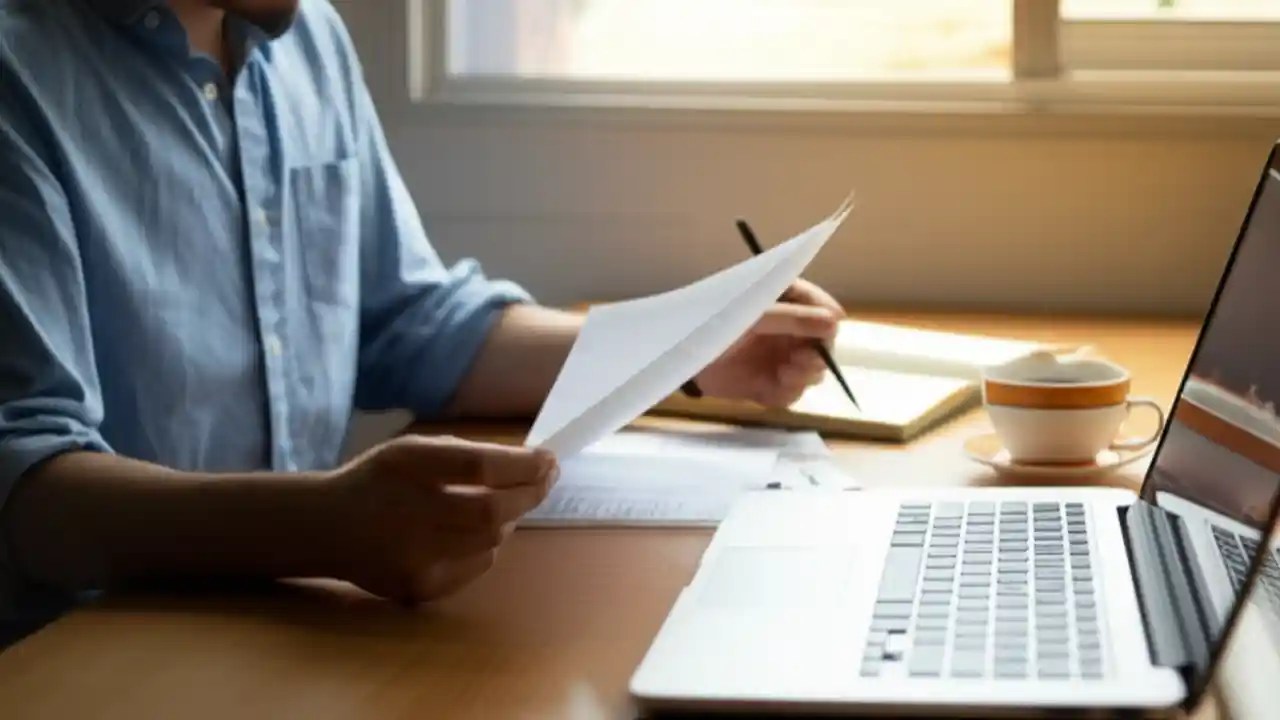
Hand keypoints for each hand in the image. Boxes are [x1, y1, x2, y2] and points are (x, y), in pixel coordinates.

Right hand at [326, 435, 557, 603]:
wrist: (326, 529)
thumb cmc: (380, 480)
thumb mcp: (412, 451)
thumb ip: (465, 455)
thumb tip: (530, 465)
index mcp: (406, 467)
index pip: (479, 466)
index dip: (523, 465)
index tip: (549, 460)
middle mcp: (408, 513)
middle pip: (492, 511)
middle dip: (530, 494)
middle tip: (547, 480)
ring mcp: (414, 558)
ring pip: (492, 540)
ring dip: (509, 519)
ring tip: (505, 502)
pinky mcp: (420, 588)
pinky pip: (478, 565)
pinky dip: (486, 544)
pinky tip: (471, 532)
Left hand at [695, 279, 844, 407]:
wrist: (681, 357)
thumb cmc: (713, 323)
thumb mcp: (753, 315)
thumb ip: (793, 317)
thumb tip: (835, 321)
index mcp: (789, 303)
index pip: (825, 308)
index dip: (828, 321)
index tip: (827, 331)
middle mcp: (791, 331)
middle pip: (825, 345)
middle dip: (817, 356)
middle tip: (799, 361)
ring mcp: (782, 359)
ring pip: (813, 373)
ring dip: (803, 377)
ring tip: (783, 375)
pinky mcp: (771, 385)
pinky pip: (793, 395)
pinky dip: (784, 395)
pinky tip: (767, 390)